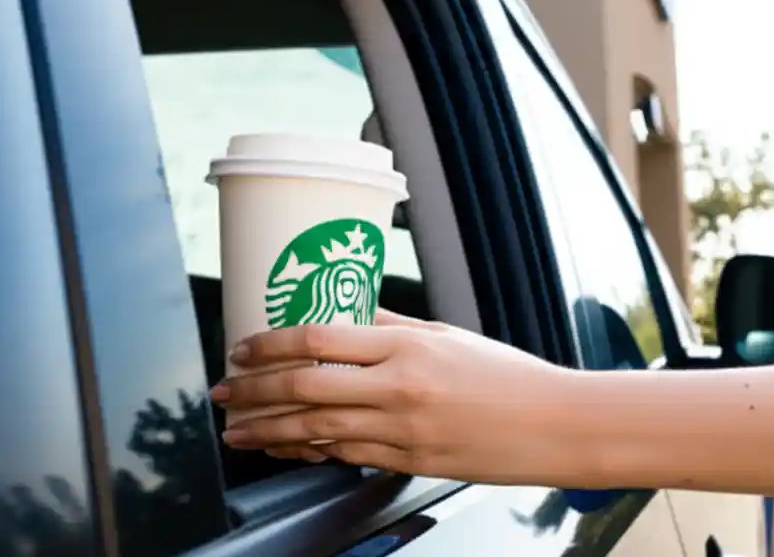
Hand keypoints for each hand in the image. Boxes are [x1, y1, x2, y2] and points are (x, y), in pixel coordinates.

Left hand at [210, 311, 585, 484]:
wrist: (552, 424)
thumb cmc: (505, 375)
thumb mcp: (447, 336)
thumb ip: (391, 326)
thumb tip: (345, 311)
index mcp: (407, 346)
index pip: (319, 340)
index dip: (271, 345)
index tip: (243, 349)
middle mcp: (398, 388)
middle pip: (304, 388)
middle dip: (253, 392)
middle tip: (221, 393)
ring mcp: (402, 431)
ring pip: (314, 431)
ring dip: (266, 432)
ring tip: (235, 431)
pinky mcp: (408, 462)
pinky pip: (345, 456)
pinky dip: (308, 452)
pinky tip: (284, 450)